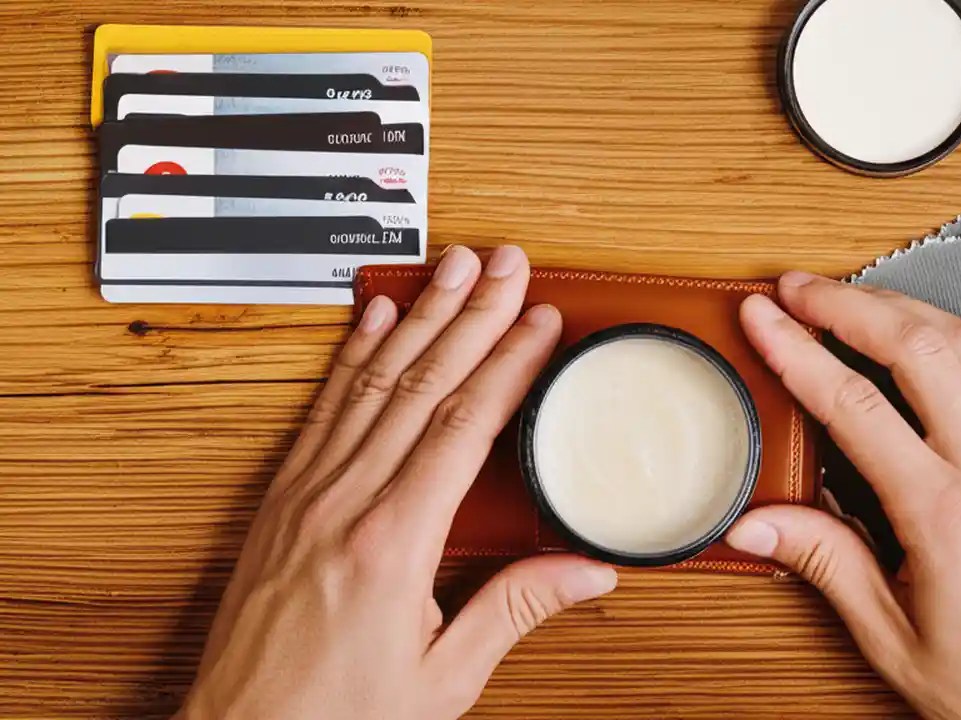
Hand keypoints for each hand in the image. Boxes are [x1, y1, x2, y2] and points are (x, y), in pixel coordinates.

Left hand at [179, 246, 616, 719]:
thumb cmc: (336, 718)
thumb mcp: (444, 678)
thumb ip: (514, 609)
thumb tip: (586, 571)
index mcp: (394, 543)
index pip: (464, 424)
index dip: (508, 363)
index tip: (540, 322)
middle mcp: (344, 503)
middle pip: (421, 383)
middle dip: (471, 314)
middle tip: (505, 264)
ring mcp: (306, 494)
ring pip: (372, 381)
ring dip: (418, 317)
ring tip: (452, 269)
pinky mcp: (281, 499)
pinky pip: (323, 408)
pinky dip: (352, 356)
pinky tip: (372, 318)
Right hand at [727, 272, 960, 719]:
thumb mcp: (897, 642)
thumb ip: (826, 565)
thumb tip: (752, 525)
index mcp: (944, 513)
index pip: (852, 404)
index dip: (795, 350)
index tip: (762, 316)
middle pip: (915, 346)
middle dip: (846, 302)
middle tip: (798, 288)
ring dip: (911, 310)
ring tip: (862, 302)